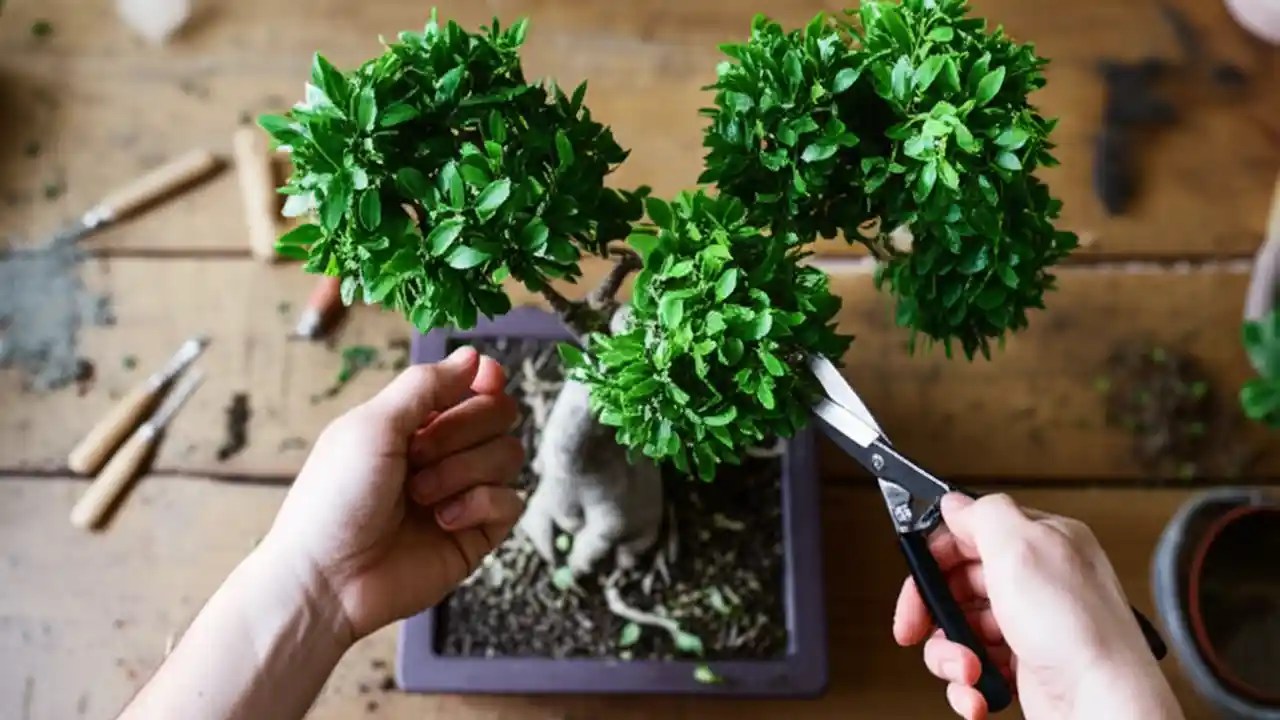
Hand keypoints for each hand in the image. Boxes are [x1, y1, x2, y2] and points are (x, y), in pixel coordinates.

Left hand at [263, 346, 525, 641]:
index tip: (486, 381)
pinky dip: (479, 505)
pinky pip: (511, 502)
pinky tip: (444, 521)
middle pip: (500, 413)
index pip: (474, 384)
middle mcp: (444, 452)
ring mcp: (463, 492)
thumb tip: (474, 355)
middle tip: (418, 454)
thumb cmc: (335, 499)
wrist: (329, 578)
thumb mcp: (373, 426)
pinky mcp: (477, 533)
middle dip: (463, 429)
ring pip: (509, 454)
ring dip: (464, 470)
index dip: (486, 379)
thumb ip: (426, 385)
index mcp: (415, 421)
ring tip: (422, 496)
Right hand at [893, 493, 1180, 719]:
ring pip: (958, 630)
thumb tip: (956, 503)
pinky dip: (966, 683)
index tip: (918, 574)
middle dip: (935, 611)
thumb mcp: (1023, 549)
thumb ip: (984, 514)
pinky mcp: (1022, 667)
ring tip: (966, 669)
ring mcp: (1028, 627)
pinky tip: (977, 690)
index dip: (938, 553)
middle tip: (917, 627)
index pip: (973, 533)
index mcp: (1042, 543)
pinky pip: (973, 667)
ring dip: (949, 654)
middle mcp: (1036, 582)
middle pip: (956, 584)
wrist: (1102, 706)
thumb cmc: (1079, 632)